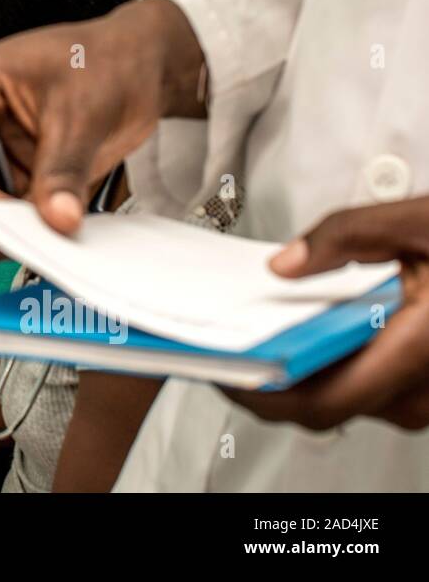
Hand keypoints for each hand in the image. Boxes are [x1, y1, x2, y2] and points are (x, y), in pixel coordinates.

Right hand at [0, 0, 205, 239]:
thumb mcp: (83, 114)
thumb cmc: (106, 64)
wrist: (139, 66)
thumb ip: (64, 169)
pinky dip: (20, 234)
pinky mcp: (11, 178)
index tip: (8, 223)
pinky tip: (52, 230)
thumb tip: (57, 221)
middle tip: (18, 241)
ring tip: (41, 235)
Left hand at [223, 197, 428, 430]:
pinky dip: (317, 367)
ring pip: (337, 398)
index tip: (221, 370)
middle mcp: (421, 388)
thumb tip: (284, 267)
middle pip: (321, 404)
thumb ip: (344, 238)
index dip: (262, 394)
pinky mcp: (413, 387)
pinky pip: (354, 387)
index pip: (323, 401)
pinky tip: (288, 336)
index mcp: (420, 348)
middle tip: (217, 348)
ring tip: (241, 337)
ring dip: (289, 374)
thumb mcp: (414, 223)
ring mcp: (420, 394)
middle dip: (264, 380)